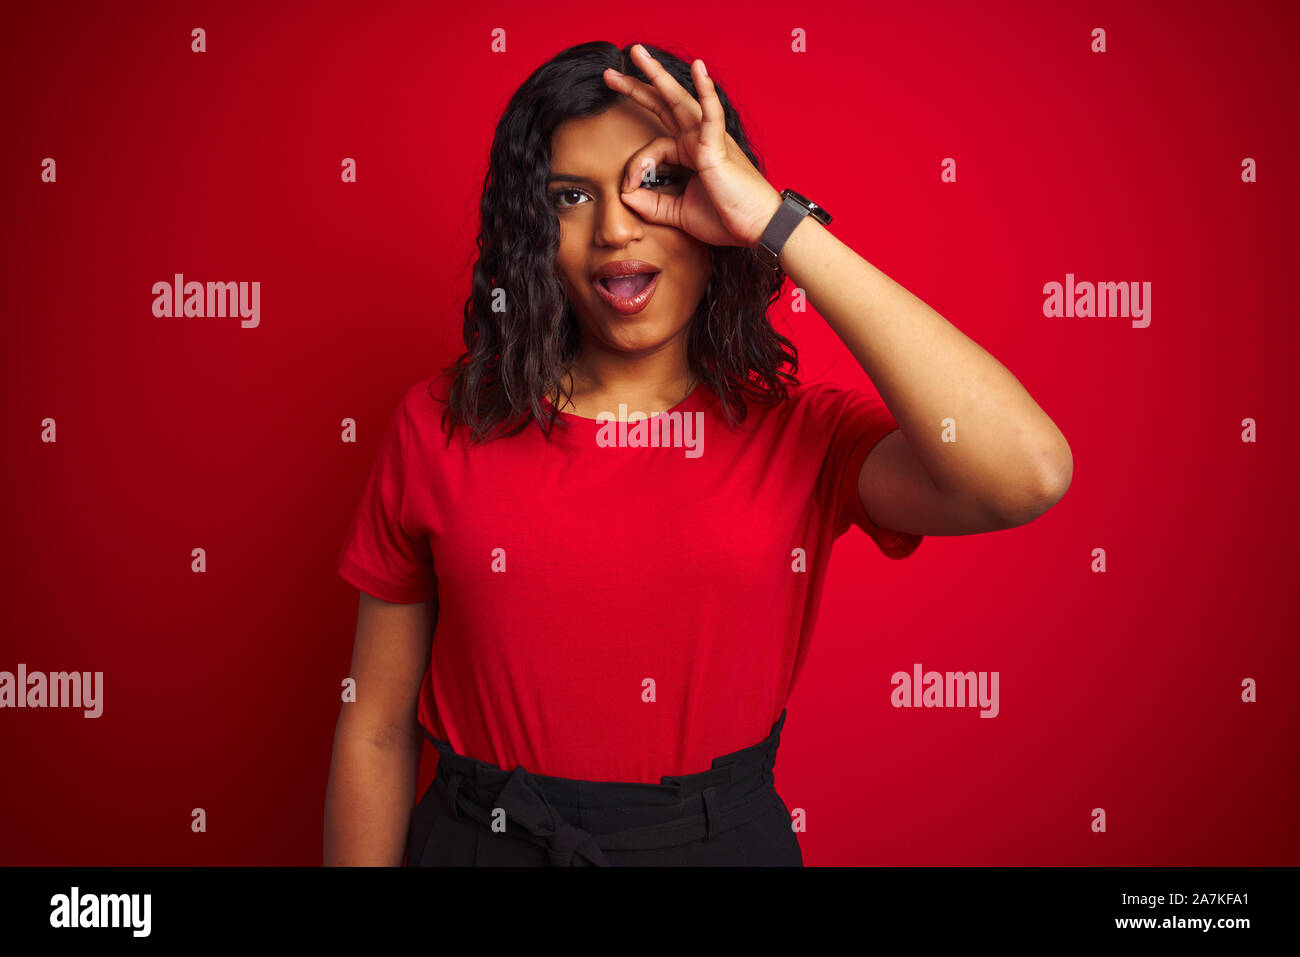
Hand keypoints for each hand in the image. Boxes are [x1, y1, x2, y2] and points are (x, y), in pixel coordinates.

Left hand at [603, 45, 782, 249]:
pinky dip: (705, 92)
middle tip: (609, 73)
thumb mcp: (680, 213)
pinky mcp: (718, 148)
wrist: (758, 228)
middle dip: (636, 87)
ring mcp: (708, 139)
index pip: (651, 146)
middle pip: (662, 106)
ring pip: (679, 101)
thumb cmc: (727, 218)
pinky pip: (710, 115)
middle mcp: (697, 140)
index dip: (634, 166)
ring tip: (638, 54)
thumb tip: (625, 196)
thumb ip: (653, 205)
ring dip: (658, 76)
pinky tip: (699, 68)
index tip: (628, 189)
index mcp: (689, 153)